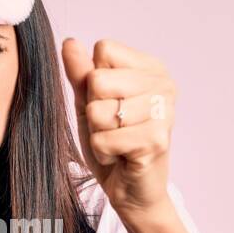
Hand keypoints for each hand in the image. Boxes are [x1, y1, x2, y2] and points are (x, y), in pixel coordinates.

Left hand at [60, 38, 175, 224]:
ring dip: (99, 135)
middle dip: (94, 110)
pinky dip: (104, 152)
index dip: (95, 80)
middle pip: (98, 80)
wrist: (131, 190)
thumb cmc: (113, 144)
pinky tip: (121, 157)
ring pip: (98, 111)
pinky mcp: (156, 140)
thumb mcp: (90, 103)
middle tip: (113, 128)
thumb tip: (69, 42)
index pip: (104, 49)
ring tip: (118, 143)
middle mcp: (164, 85)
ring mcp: (164, 112)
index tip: (110, 103)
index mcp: (152, 68)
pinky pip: (104, 138)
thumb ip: (80, 73)